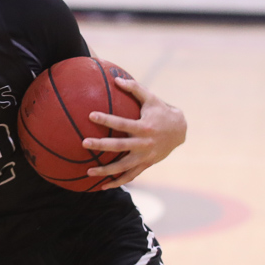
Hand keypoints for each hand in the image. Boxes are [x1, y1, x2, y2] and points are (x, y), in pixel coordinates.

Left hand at [82, 75, 185, 189]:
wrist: (180, 131)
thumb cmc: (161, 111)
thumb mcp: (151, 98)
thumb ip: (134, 88)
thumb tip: (115, 78)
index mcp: (144, 127)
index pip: (122, 123)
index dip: (107, 119)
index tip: (91, 115)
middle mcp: (144, 143)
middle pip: (119, 146)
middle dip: (101, 145)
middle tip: (84, 143)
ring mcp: (145, 157)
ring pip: (123, 167)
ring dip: (106, 170)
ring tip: (88, 171)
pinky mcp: (146, 165)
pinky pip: (130, 176)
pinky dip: (117, 182)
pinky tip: (102, 185)